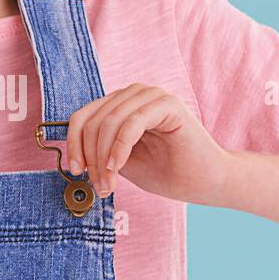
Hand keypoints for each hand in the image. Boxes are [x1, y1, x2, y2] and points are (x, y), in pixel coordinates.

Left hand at [64, 84, 229, 204]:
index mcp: (121, 105)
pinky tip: (117, 168)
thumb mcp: (120, 162)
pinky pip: (131, 123)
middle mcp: (134, 94)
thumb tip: (73, 153)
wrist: (205, 182)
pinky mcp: (167, 104)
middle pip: (93, 120)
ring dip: (103, 158)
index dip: (73, 144)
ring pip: (109, 122)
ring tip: (109, 183)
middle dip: (91, 157)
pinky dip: (118, 148)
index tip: (76, 170)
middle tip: (99, 185)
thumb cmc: (166, 172)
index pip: (83, 116)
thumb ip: (99, 151)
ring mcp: (151, 95)